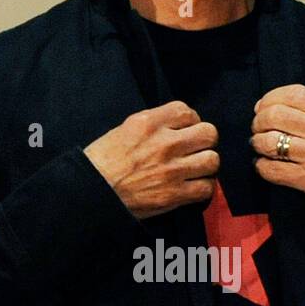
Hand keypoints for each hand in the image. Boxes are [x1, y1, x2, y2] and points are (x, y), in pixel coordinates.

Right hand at [84, 100, 218, 218]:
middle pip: (209, 133)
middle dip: (204, 141)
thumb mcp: (124, 130)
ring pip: (212, 160)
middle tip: (194, 149)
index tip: (185, 130)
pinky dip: (203, 188)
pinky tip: (193, 187)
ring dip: (206, 165)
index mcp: (148, 123)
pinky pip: (206, 188)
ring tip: (196, 169)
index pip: (186, 111)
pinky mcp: (174, 195)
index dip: (190, 121)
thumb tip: (174, 127)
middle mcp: (164, 143)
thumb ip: (152, 125)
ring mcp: (172, 170)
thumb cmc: (102, 162)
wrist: (91, 193)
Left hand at [250, 84, 304, 207]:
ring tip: (262, 146)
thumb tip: (274, 104)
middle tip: (258, 128)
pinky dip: (262, 166)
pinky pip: (271, 170)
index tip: (263, 106)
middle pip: (274, 116)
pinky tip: (266, 164)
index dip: (269, 99)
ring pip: (268, 143)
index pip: (291, 94)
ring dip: (258, 144)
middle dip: (259, 121)